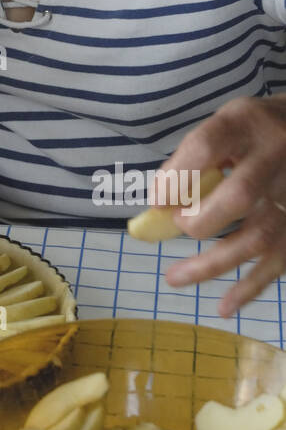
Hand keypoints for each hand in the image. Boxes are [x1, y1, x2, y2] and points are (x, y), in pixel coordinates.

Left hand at [150, 94, 285, 315]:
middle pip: (242, 194)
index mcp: (245, 122)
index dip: (176, 176)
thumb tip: (158, 202)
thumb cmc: (251, 133)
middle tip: (178, 226)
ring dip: (212, 263)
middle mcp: (275, 156)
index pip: (206, 145)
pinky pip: (277, 262)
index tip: (156, 202)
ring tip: (173, 278)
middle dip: (201, 219)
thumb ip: (192, 158)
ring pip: (258, 236)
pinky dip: (249, 288)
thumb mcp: (224, 126)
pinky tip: (224, 307)